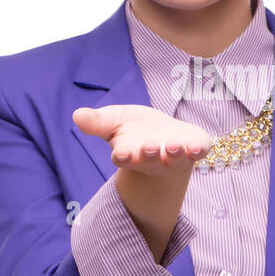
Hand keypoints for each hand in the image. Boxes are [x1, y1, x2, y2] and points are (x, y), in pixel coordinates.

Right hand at [72, 104, 213, 177]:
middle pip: (149, 160)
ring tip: (174, 145)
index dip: (123, 157)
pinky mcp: (194, 150)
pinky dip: (197, 150)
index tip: (121, 153)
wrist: (164, 135)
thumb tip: (77, 115)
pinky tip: (197, 146)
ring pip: (174, 160)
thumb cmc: (135, 131)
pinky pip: (197, 153)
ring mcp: (174, 157)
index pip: (124, 159)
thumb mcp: (113, 122)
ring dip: (175, 154)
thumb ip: (97, 122)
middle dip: (150, 154)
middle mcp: (152, 159)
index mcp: (130, 154)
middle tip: (150, 146)